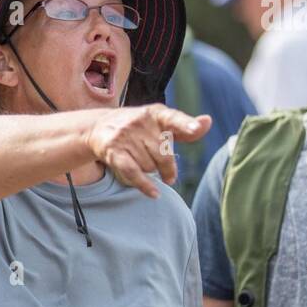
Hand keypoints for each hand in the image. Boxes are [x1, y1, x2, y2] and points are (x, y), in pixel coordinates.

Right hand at [84, 105, 211, 198]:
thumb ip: (184, 127)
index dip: (186, 124)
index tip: (195, 129)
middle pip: (164, 154)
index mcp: (156, 112)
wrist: (99, 127)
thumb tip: (208, 121)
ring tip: (143, 164)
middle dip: (167, 168)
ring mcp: (125, 135)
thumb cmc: (138, 127)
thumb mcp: (159, 124)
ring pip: (149, 166)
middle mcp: (140, 121)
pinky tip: (154, 193)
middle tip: (168, 174)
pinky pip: (133, 172)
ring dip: (150, 171)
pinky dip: (145, 185)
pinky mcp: (113, 150)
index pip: (173, 118)